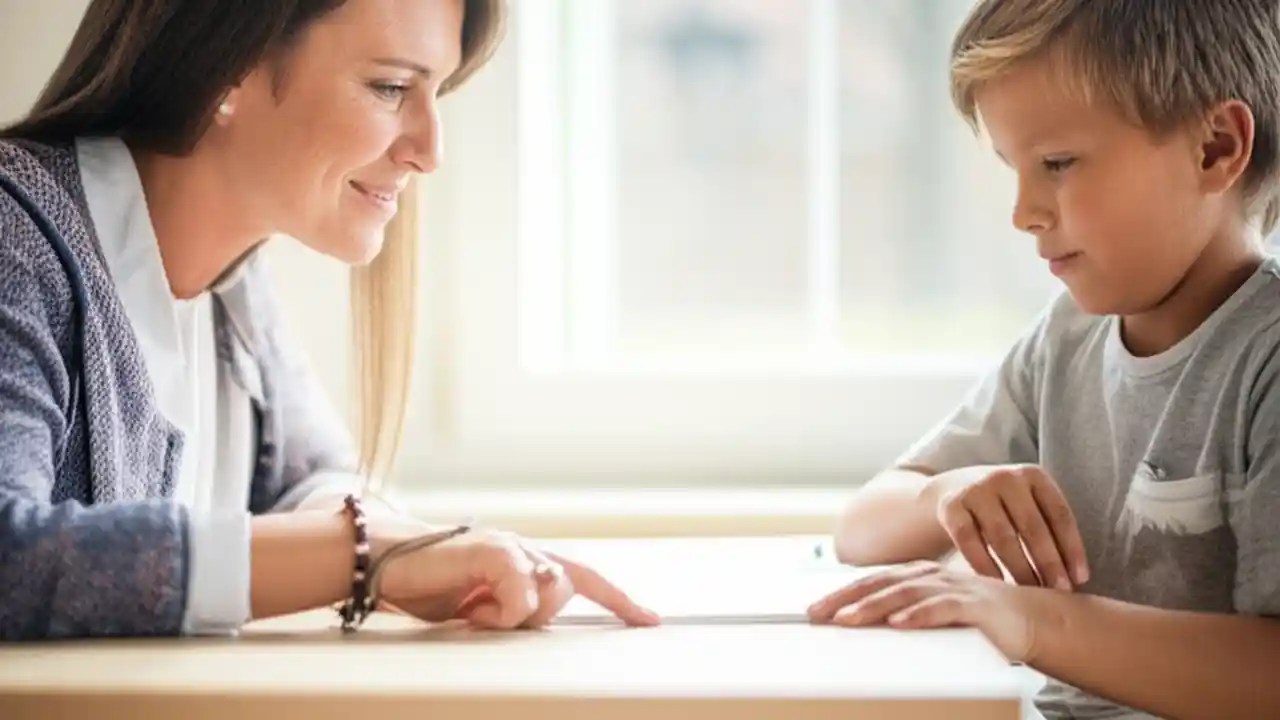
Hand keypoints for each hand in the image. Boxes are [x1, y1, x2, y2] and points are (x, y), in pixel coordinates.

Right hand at [370, 521, 660, 629]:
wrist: (382, 562)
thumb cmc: (428, 586)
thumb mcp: (481, 606)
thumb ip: (514, 607)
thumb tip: (534, 613)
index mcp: (525, 560)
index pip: (585, 579)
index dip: (619, 600)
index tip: (649, 620)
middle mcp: (525, 548)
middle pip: (569, 589)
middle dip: (537, 614)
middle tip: (484, 617)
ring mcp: (512, 545)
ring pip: (551, 592)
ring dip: (514, 615)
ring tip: (474, 611)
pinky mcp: (495, 550)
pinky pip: (520, 596)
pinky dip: (498, 614)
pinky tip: (469, 609)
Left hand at [807, 560, 1049, 662]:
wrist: (1037, 621)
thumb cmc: (982, 622)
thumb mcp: (937, 616)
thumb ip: (907, 616)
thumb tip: (866, 628)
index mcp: (920, 577)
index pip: (873, 582)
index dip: (841, 594)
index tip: (813, 610)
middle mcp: (932, 577)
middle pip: (880, 584)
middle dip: (845, 599)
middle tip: (816, 614)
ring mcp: (954, 589)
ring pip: (905, 594)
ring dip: (873, 606)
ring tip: (846, 620)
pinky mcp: (976, 606)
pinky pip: (943, 608)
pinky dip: (919, 614)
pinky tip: (899, 622)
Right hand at [926, 464, 1088, 589]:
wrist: (951, 491)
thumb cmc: (1002, 506)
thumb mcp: (1027, 503)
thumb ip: (1049, 527)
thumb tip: (1077, 576)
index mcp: (1032, 475)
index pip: (1059, 514)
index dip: (1072, 548)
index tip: (1080, 578)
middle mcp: (1004, 477)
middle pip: (1032, 526)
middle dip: (1048, 563)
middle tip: (1059, 591)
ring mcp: (975, 490)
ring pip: (1003, 537)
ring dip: (1020, 569)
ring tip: (1031, 592)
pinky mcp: (950, 507)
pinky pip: (970, 542)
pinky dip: (985, 567)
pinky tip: (998, 585)